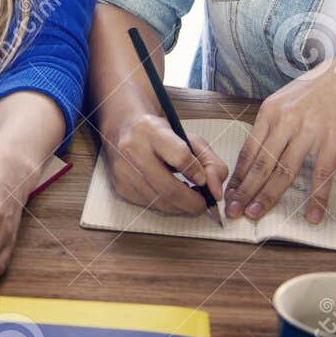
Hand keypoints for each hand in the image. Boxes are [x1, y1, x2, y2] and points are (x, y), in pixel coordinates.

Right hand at [100, 112, 228, 214]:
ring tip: (188, 199)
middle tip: (203, 204)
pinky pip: (149, 205)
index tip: (203, 181)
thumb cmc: (162, 136)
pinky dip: (165, 205)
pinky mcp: (120, 185)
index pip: (180, 157)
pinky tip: (169, 196)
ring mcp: (123, 169)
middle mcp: (132, 149)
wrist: (125, 130)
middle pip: (169, 188)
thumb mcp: (190, 140)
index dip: (197, 173)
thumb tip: (215, 193)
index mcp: (152, 130)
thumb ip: (211, 163)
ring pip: (159, 202)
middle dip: (192, 202)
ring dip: (180, 207)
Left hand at [226, 41, 335, 223]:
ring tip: (256, 215)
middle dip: (244, 191)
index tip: (227, 193)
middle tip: (232, 211)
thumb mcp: (289, 97)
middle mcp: (286, 120)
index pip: (249, 149)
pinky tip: (312, 215)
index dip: (238, 175)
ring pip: (284, 171)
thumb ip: (274, 121)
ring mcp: (310, 130)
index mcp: (271, 111)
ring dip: (269, 197)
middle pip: (261, 163)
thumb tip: (259, 149)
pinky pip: (321, 174)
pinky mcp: (334, 138)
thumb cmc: (324, 86)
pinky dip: (316, 198)